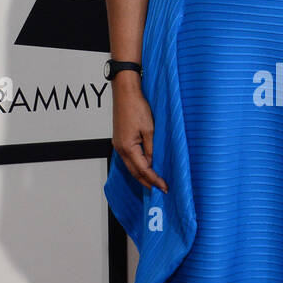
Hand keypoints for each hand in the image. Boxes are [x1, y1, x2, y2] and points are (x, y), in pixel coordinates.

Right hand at [111, 76, 167, 191]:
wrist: (125, 93)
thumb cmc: (136, 107)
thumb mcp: (149, 130)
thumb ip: (152, 149)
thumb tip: (153, 163)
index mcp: (128, 147)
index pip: (143, 170)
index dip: (154, 180)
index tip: (164, 187)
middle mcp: (120, 148)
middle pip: (134, 172)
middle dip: (147, 182)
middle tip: (160, 189)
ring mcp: (119, 145)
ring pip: (131, 166)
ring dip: (142, 175)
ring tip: (154, 182)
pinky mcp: (120, 140)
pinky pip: (129, 158)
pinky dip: (137, 166)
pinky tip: (145, 167)